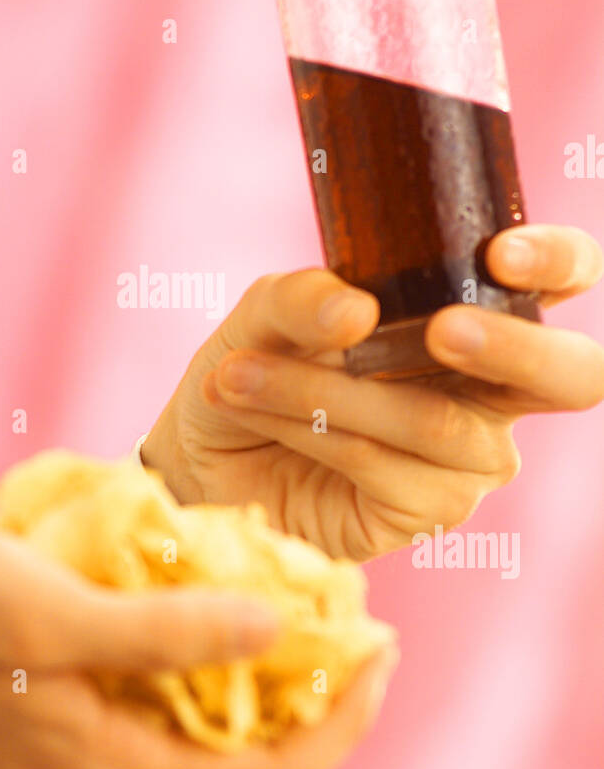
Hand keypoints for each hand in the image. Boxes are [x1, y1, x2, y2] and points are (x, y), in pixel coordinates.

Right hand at [0, 515, 396, 768]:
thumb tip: (272, 627)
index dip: (341, 720)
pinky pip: (163, 714)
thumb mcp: (56, 611)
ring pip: (206, 738)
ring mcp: (86, 764)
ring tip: (295, 607)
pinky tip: (215, 609)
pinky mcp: (70, 728)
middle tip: (345, 624)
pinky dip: (202, 668)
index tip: (377, 652)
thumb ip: (169, 631)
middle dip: (310, 698)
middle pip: (246, 764)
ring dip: (258, 679)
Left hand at [142, 225, 603, 562]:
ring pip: (436, 420)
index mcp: (479, 315)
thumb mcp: (265, 312)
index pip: (564, 281)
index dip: (557, 263)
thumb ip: (304, 297)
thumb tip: (359, 312)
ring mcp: (470, 459)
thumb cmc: (255, 365)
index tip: (500, 255)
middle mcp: (494, 391)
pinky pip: (383, 463)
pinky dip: (309, 427)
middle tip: (443, 330)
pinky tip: (254, 409)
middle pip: (576, 377)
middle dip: (518, 348)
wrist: (202, 456)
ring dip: (325, 390)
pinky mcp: (429, 513)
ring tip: (240, 372)